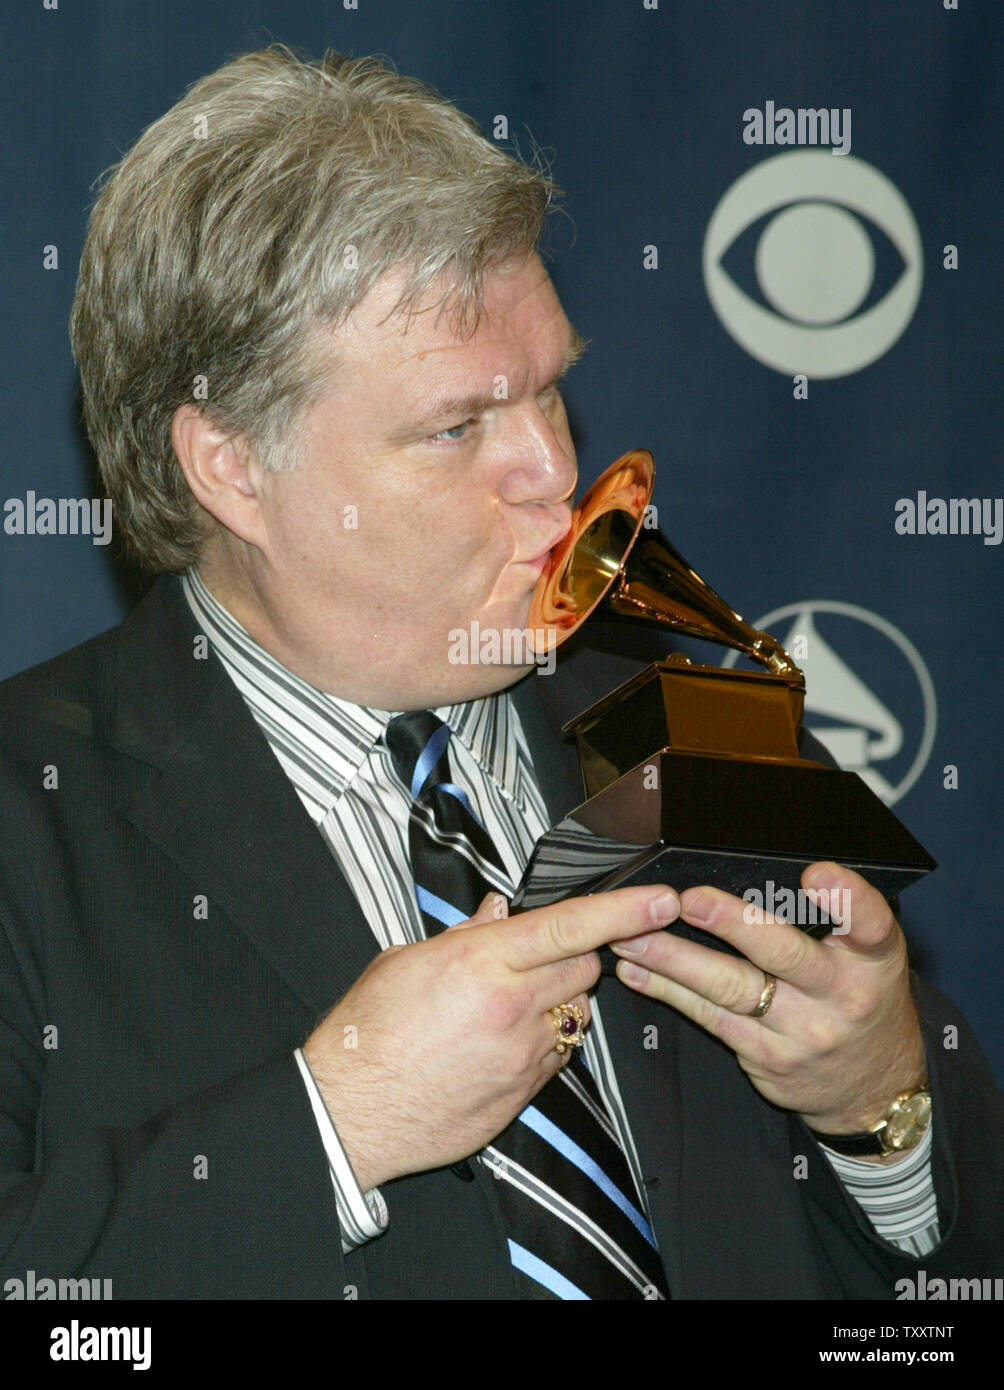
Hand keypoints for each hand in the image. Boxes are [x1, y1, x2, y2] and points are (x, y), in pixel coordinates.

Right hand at [303, 883, 680, 1190]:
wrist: (349, 1114)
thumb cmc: (366, 1034)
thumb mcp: (406, 961)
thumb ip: (465, 935)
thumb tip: (499, 912)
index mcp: (481, 964)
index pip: (572, 927)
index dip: (625, 910)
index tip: (661, 900)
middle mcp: (511, 1008)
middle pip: (585, 967)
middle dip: (576, 953)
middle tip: (538, 955)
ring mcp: (523, 1055)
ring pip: (577, 1012)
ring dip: (560, 998)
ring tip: (510, 1002)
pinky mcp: (524, 1093)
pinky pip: (559, 1053)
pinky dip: (545, 1038)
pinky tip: (503, 1040)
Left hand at [610, 862, 925, 1140]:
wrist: (873, 1087)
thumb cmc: (859, 997)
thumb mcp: (867, 954)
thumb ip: (830, 917)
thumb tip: (755, 869)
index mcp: (872, 958)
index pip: (868, 922)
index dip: (845, 897)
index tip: (814, 874)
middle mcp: (840, 995)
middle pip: (783, 953)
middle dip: (731, 923)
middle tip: (689, 901)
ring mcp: (801, 1031)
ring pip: (730, 988)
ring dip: (675, 958)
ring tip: (634, 935)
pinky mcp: (766, 1057)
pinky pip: (710, 1018)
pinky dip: (668, 991)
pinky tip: (639, 972)